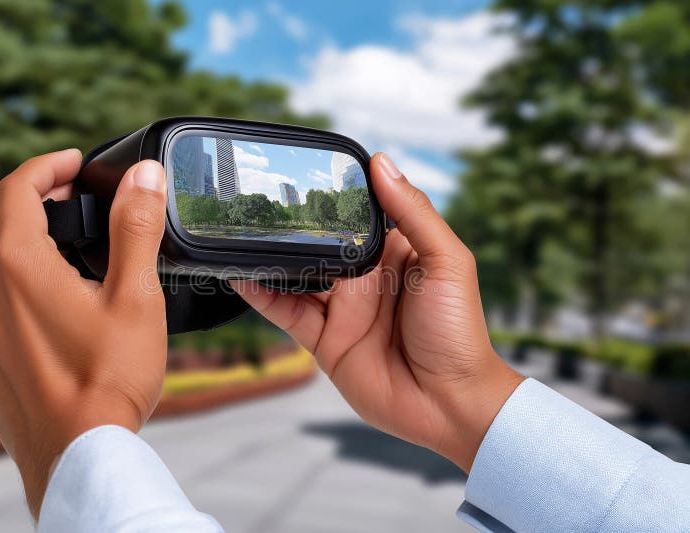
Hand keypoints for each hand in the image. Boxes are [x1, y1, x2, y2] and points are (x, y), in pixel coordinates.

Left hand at [0, 150, 168, 516]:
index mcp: (19, 265)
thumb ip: (136, 227)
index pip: (16, 186)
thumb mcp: (135, 295)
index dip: (48, 165)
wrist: (77, 455)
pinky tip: (52, 309)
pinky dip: (14, 288)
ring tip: (69, 254)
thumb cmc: (108, 378)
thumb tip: (144, 175)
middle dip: (35, 199)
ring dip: (24, 245)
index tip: (76, 164)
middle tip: (76, 199)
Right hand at [232, 153, 522, 472]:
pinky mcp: (324, 340)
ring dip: (270, 257)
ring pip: (296, 275)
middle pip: (319, 243)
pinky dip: (262, 295)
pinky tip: (241, 275)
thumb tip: (382, 163)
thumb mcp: (447, 261)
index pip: (356, 214)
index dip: (333, 195)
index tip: (304, 169)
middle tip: (259, 199)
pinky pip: (286, 312)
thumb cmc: (458, 330)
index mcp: (393, 252)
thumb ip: (414, 212)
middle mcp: (363, 277)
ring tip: (241, 232)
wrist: (448, 403)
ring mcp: (341, 308)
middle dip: (292, 224)